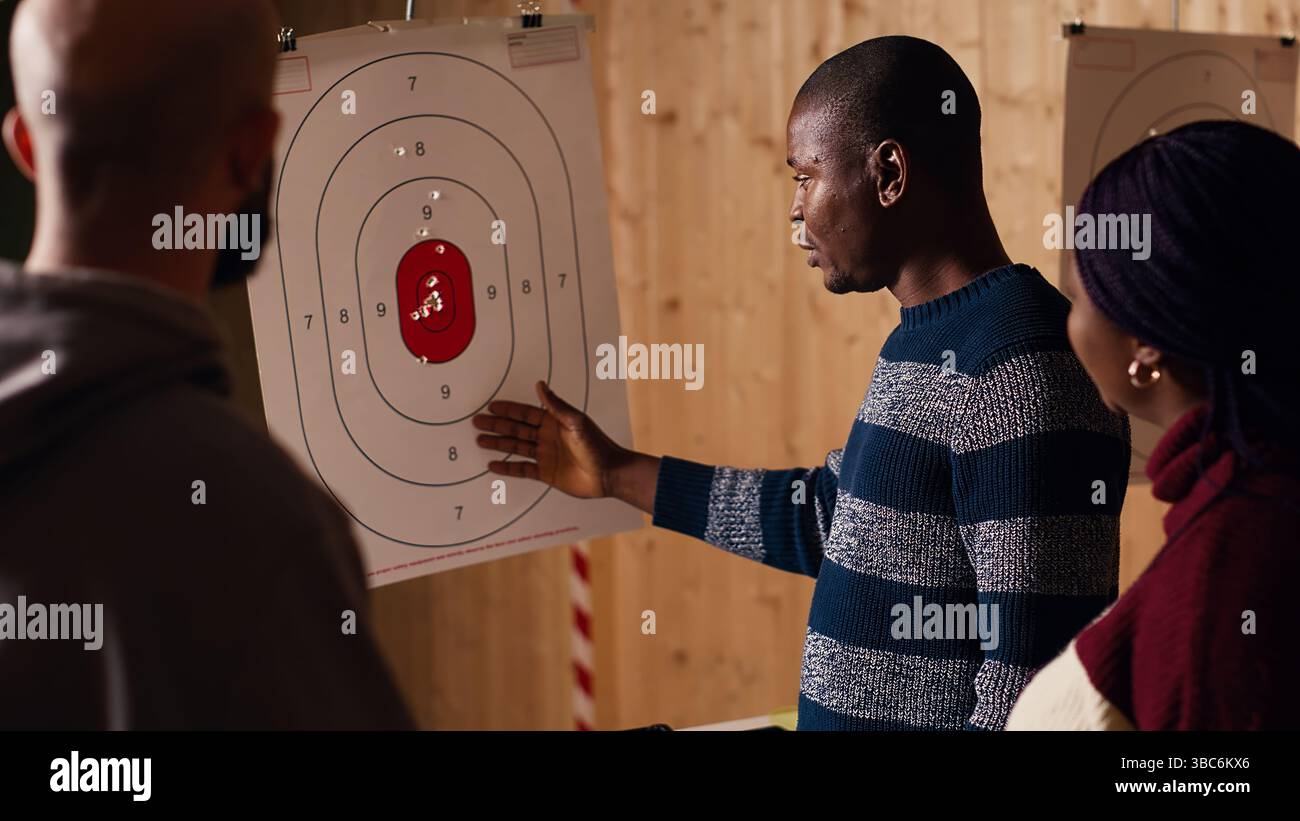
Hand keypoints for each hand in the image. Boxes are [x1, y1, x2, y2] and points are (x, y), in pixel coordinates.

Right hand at [473, 381, 627, 498]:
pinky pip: (522, 469)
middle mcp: (547, 437)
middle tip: (477, 422)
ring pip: (516, 447)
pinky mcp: (546, 473)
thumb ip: (555, 405)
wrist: (608, 473)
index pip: (525, 413)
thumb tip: (540, 385)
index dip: (508, 410)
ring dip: (498, 444)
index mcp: (554, 422)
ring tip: (480, 441)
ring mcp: (545, 455)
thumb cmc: (597, 446)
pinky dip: (508, 468)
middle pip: (516, 429)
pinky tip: (494, 465)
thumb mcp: (575, 422)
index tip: (491, 406)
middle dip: (497, 425)